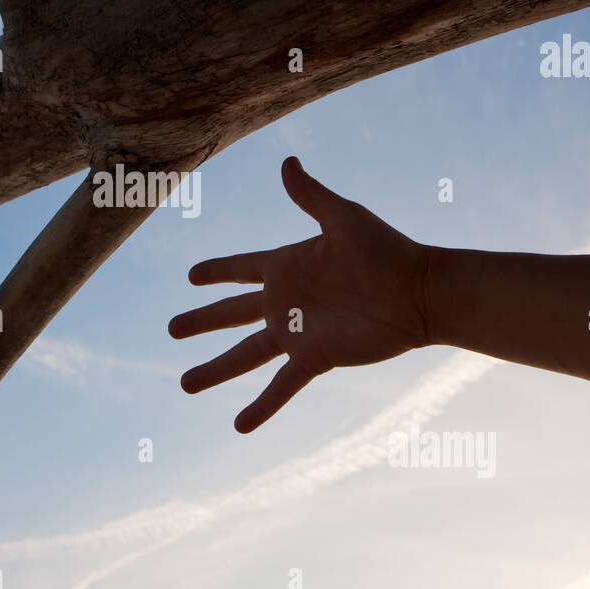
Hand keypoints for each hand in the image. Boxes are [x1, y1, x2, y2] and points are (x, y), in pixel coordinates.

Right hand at [168, 156, 430, 432]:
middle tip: (171, 329)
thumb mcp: (342, 218)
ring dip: (214, 370)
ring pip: (244, 356)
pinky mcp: (313, 358)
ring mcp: (296, 333)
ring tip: (185, 384)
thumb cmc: (386, 250)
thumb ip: (310, 196)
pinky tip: (238, 426)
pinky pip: (280, 386)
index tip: (191, 275)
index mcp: (286, 266)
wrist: (418, 292)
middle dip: (201, 321)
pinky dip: (260, 407)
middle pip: (231, 315)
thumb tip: (287, 162)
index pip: (240, 270)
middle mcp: (285, 302)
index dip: (216, 272)